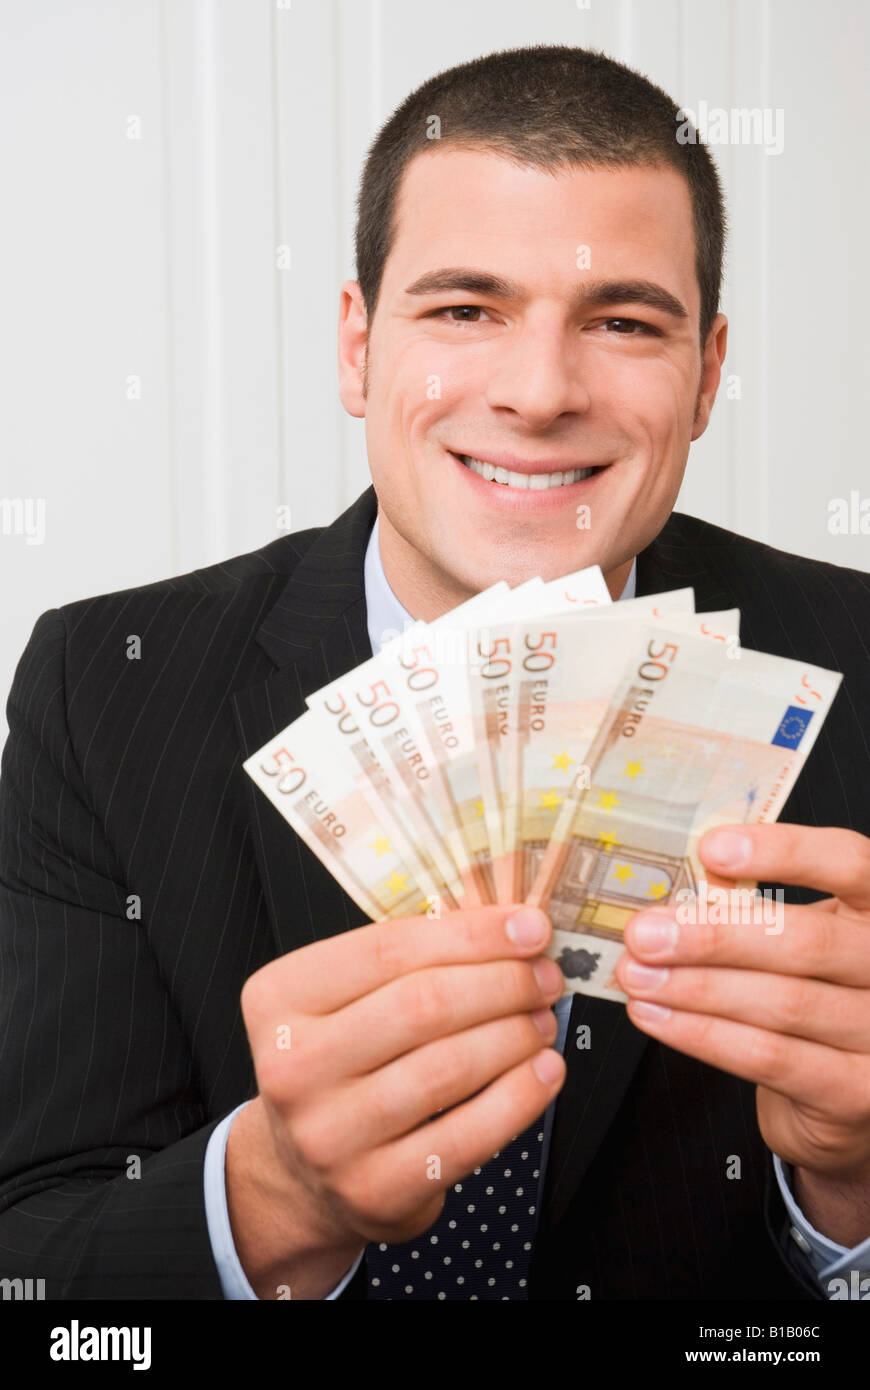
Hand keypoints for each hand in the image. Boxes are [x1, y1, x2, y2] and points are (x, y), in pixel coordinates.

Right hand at [231, 904, 564, 1293]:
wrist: (301, 1172)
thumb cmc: (338, 1065)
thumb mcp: (343, 1001)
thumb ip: (411, 960)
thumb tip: (509, 930)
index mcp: (280, 999)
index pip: (390, 949)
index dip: (472, 935)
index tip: (528, 927)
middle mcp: (293, 1066)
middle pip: (423, 1006)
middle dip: (503, 983)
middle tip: (543, 977)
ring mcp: (331, 1134)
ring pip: (449, 1068)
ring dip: (515, 1036)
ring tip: (543, 1021)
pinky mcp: (375, 1189)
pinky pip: (466, 1135)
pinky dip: (519, 1097)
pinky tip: (544, 1071)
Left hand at [614, 825, 869, 1210]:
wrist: (840, 1090)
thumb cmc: (811, 994)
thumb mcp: (796, 937)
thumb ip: (756, 907)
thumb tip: (686, 888)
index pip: (849, 864)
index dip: (784, 852)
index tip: (711, 850)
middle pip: (809, 942)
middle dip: (714, 936)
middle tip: (645, 932)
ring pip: (784, 1003)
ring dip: (696, 988)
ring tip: (638, 976)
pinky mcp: (857, 1092)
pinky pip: (771, 1058)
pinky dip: (704, 1035)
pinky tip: (658, 1017)